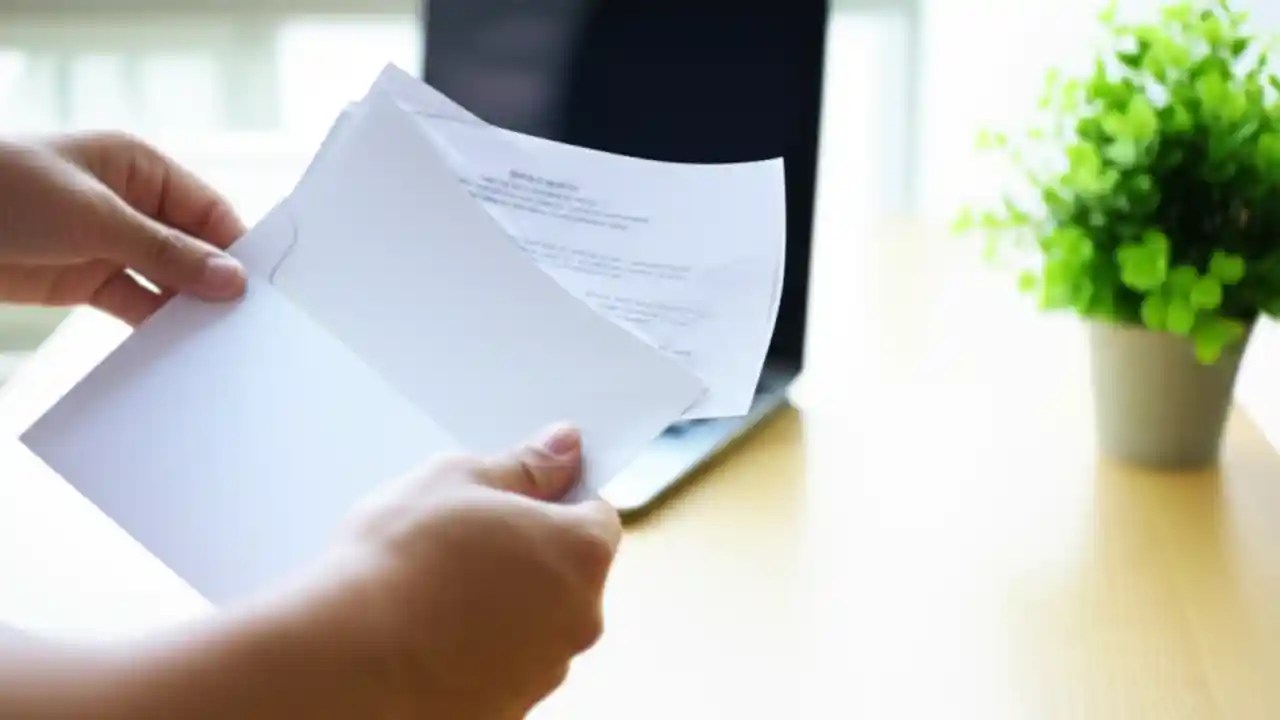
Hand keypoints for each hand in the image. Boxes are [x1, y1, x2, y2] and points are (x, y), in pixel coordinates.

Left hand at [0, 133, 246, 324]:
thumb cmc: (4, 190)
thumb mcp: (94, 217)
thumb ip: (166, 251)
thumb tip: (231, 279)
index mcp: (139, 167)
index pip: (208, 209)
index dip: (235, 247)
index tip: (262, 289)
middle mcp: (130, 203)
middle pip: (191, 247)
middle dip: (214, 282)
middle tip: (247, 324)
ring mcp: (107, 243)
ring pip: (165, 279)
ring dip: (185, 308)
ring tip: (216, 343)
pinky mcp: (83, 280)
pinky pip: (132, 303)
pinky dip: (152, 325)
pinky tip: (174, 347)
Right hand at [299, 424, 621, 718]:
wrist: (347, 659)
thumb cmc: (398, 564)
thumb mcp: (457, 478)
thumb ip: (524, 464)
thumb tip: (563, 448)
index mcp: (581, 551)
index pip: (597, 514)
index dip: (556, 499)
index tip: (516, 496)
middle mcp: (579, 616)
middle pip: (569, 571)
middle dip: (527, 553)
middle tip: (464, 540)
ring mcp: (546, 668)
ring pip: (535, 620)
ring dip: (503, 603)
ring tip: (437, 590)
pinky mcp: (510, 705)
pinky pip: (504, 662)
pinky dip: (480, 648)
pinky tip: (431, 633)